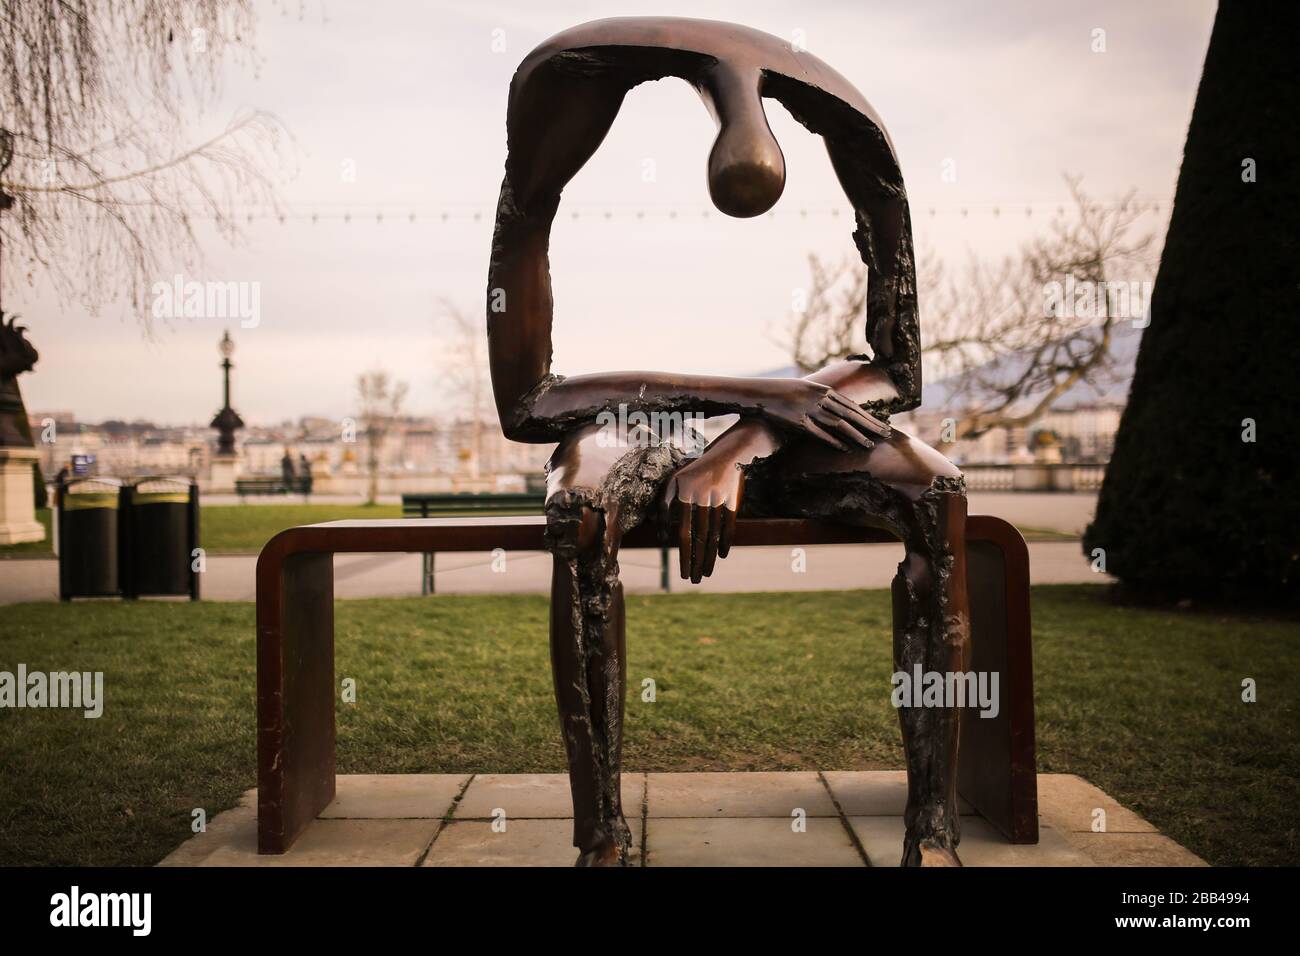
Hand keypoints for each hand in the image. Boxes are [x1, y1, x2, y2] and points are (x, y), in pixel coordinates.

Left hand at [661, 446, 746, 583]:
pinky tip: (722, 556)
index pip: (683, 532)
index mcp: (685, 495)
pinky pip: (729, 524)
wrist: (726, 453)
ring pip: (714, 534)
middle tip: (695, 581)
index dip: (684, 554)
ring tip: (707, 573)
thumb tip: (662, 537)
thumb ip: (664, 507)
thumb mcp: (674, 483)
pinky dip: (726, 540)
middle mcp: (702, 497)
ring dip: (710, 556)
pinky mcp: (733, 500)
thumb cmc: (694, 472)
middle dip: (697, 562)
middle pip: (699, 537)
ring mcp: (719, 498)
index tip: (683, 572)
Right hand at [757, 378, 890, 450]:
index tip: (883, 425)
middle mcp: (820, 399)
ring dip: (856, 435)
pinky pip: (819, 433)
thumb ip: (820, 397)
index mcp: (823, 390)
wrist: (758, 393)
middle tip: (887, 435)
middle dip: (870, 426)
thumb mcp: (804, 391)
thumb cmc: (780, 393)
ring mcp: (809, 410)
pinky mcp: (798, 422)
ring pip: (839, 424)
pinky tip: (845, 448)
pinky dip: (833, 441)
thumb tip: (834, 405)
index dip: (869, 417)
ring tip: (870, 445)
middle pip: (851, 414)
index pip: (852, 406)